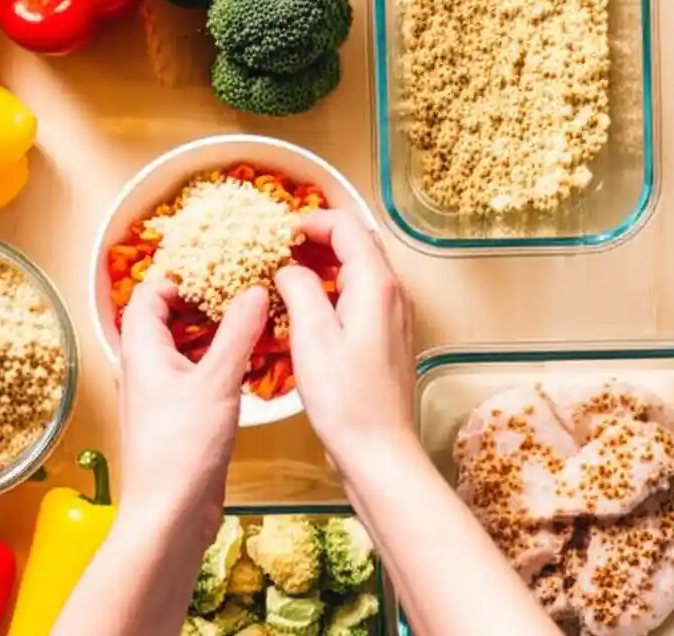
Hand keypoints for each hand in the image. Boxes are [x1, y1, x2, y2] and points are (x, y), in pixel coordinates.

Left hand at [115, 276, 268, 526]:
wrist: (170, 513)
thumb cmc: (182, 447)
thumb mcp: (216, 381)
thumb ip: (237, 333)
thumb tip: (253, 291)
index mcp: (141, 351)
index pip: (146, 295)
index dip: (175, 275)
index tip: (213, 265)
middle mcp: (144, 369)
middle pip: (164, 319)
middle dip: (199, 300)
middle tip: (237, 287)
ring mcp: (160, 396)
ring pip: (182, 349)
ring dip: (212, 332)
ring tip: (249, 318)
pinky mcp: (178, 419)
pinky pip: (195, 377)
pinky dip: (218, 363)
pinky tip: (248, 364)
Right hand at [275, 210, 415, 469]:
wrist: (379, 451)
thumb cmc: (346, 400)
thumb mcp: (312, 337)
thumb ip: (300, 289)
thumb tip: (289, 268)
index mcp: (377, 285)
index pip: (348, 226)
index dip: (311, 221)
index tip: (279, 232)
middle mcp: (393, 294)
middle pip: (359, 243)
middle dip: (320, 237)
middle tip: (281, 248)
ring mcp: (394, 317)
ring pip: (361, 270)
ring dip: (326, 264)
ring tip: (288, 274)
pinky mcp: (388, 338)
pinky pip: (362, 297)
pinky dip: (335, 290)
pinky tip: (309, 309)